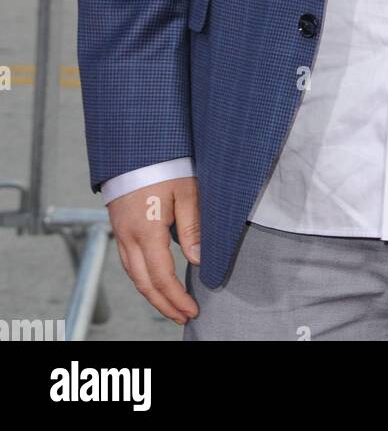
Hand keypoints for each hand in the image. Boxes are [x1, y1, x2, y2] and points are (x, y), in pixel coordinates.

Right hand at [106, 176, 200, 324]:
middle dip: (163, 304)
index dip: (176, 298)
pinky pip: (128, 260)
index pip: (161, 277)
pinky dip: (142, 276)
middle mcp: (128, 237)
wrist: (134, 143)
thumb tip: (198, 260)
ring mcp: (120, 232)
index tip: (191, 310)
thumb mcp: (186, 191)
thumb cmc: (163, 163)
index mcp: (146, 231)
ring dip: (151, 293)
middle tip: (183, 316)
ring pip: (132, 274)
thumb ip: (192, 227)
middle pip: (143, 283)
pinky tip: (154, 279)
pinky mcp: (118, 225)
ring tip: (170, 304)